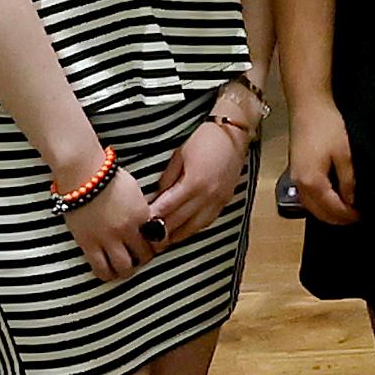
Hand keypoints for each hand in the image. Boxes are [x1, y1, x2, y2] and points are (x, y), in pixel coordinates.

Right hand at [56, 148, 158, 282]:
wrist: (82, 173)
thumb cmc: (108, 176)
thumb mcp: (134, 191)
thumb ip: (142, 210)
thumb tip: (147, 224)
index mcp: (141, 215)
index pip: (157, 240)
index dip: (156, 246)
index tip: (152, 247)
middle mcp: (127, 230)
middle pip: (142, 257)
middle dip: (142, 260)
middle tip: (137, 258)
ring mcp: (107, 238)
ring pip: (122, 268)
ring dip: (125, 271)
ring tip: (122, 267)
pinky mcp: (88, 243)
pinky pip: (100, 268)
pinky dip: (106, 274)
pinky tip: (107, 272)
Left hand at [143, 96, 257, 245]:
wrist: (233, 133)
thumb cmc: (204, 139)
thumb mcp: (180, 155)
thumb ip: (168, 178)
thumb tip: (158, 196)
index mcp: (194, 183)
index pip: (168, 207)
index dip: (154, 218)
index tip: (141, 226)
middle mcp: (207, 196)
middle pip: (180, 221)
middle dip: (163, 231)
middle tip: (148, 239)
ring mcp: (218, 200)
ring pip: (195, 226)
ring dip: (178, 234)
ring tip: (164, 241)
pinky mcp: (225, 201)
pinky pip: (207, 221)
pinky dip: (193, 228)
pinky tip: (184, 231)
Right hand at [289, 95, 360, 224]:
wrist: (308, 106)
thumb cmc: (325, 125)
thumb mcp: (344, 155)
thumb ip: (348, 181)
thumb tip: (351, 200)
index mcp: (312, 182)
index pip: (332, 209)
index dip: (348, 215)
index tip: (361, 215)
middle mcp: (299, 184)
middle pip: (318, 213)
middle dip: (337, 218)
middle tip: (355, 217)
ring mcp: (295, 178)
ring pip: (311, 207)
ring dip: (327, 212)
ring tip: (345, 211)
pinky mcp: (295, 171)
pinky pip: (306, 197)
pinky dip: (319, 203)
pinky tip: (331, 199)